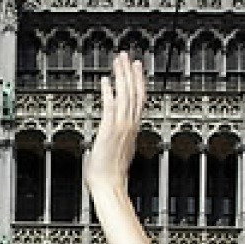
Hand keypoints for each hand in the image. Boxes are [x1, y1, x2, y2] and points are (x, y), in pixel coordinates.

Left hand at [86, 52, 145, 190]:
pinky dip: (109, 92)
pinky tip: (106, 80)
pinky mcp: (109, 130)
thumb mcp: (116, 150)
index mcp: (132, 129)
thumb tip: (108, 137)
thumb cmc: (110, 173)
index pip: (139, 100)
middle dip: (130, 73)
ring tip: (119, 61)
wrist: (109, 185)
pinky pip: (111, 106)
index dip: (139, 82)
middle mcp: (129, 125)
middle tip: (128, 57)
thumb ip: (115, 139)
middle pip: (134, 93)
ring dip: (122, 77)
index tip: (137, 68)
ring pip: (125, 95)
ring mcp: (121, 127)